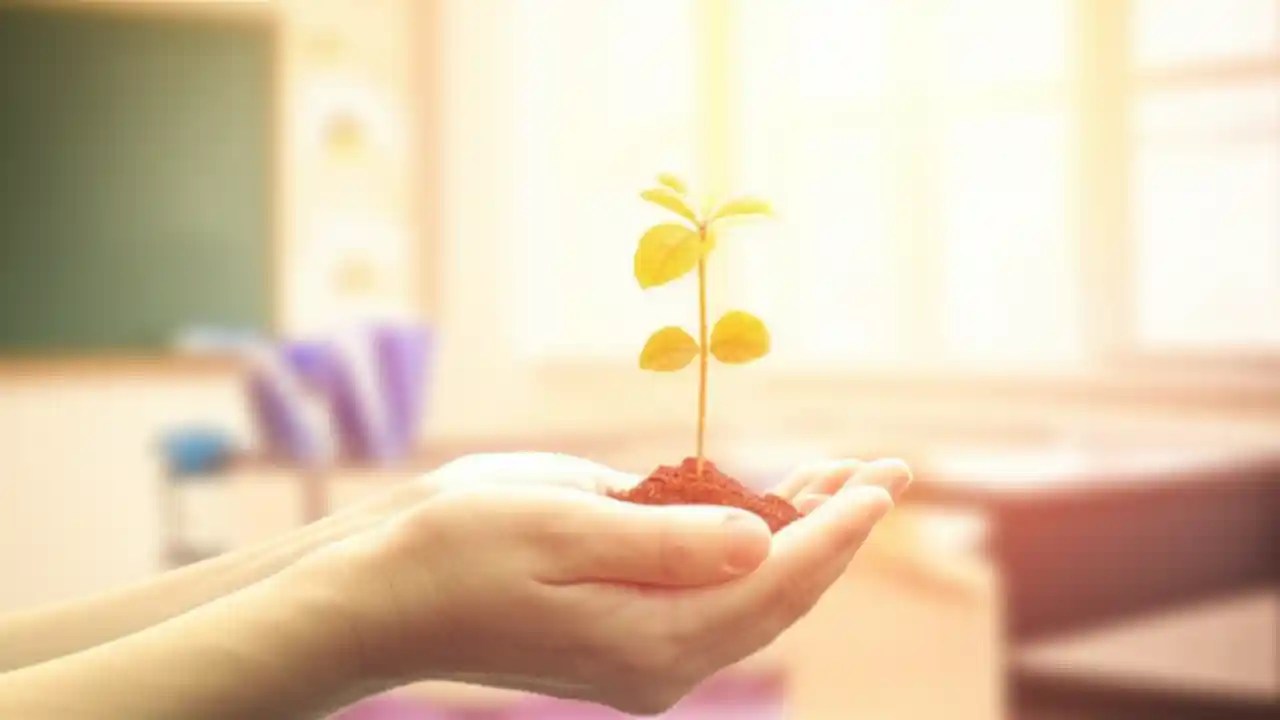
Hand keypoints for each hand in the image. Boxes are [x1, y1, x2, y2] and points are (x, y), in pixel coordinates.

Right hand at [310, 453, 910, 714]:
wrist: (381, 597)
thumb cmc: (456, 551)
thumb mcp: (562, 527)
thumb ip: (669, 538)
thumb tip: (763, 539)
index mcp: (652, 639)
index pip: (776, 582)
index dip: (837, 531)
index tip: (884, 483)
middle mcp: (659, 658)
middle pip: (777, 595)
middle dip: (836, 533)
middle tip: (889, 472)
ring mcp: (642, 652)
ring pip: (749, 595)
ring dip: (800, 538)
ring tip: (847, 483)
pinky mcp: (622, 631)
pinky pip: (710, 591)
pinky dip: (748, 547)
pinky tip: (768, 508)